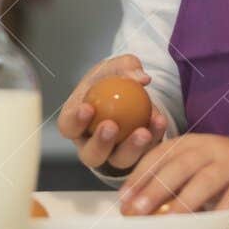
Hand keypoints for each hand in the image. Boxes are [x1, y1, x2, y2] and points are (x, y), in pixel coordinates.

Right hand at [58, 53, 170, 172]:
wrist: (132, 93)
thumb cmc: (113, 79)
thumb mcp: (115, 67)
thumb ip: (126, 67)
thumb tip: (141, 78)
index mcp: (76, 122)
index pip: (68, 126)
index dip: (75, 121)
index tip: (88, 108)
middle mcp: (90, 144)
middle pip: (91, 154)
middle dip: (100, 144)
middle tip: (112, 126)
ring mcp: (113, 154)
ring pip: (118, 161)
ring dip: (131, 149)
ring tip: (143, 133)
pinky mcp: (137, 155)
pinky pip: (144, 154)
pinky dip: (154, 139)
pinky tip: (160, 123)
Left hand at [118, 133, 228, 215]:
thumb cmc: (226, 169)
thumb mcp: (198, 164)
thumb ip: (174, 179)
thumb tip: (138, 206)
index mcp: (192, 142)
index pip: (161, 154)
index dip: (141, 174)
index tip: (124, 197)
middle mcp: (211, 148)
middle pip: (180, 165)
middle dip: (155, 188)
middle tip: (136, 211)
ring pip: (205, 180)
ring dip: (183, 202)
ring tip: (167, 221)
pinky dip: (218, 213)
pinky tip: (206, 228)